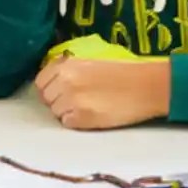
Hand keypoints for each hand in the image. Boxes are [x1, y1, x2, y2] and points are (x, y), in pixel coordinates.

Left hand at [33, 57, 170, 129]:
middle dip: (58, 101)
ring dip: (67, 112)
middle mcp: (64, 81)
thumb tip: (51, 81)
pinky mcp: (82, 118)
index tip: (59, 92)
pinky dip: (76, 122)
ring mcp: (71, 100)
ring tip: (88, 107)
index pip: (40, 82)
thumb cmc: (122, 74)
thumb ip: (67, 70)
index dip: (49, 88)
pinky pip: (67, 123)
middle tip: (77, 101)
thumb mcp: (88, 63)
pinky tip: (92, 115)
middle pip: (46, 99)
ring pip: (56, 113)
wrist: (147, 86)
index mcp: (65, 65)